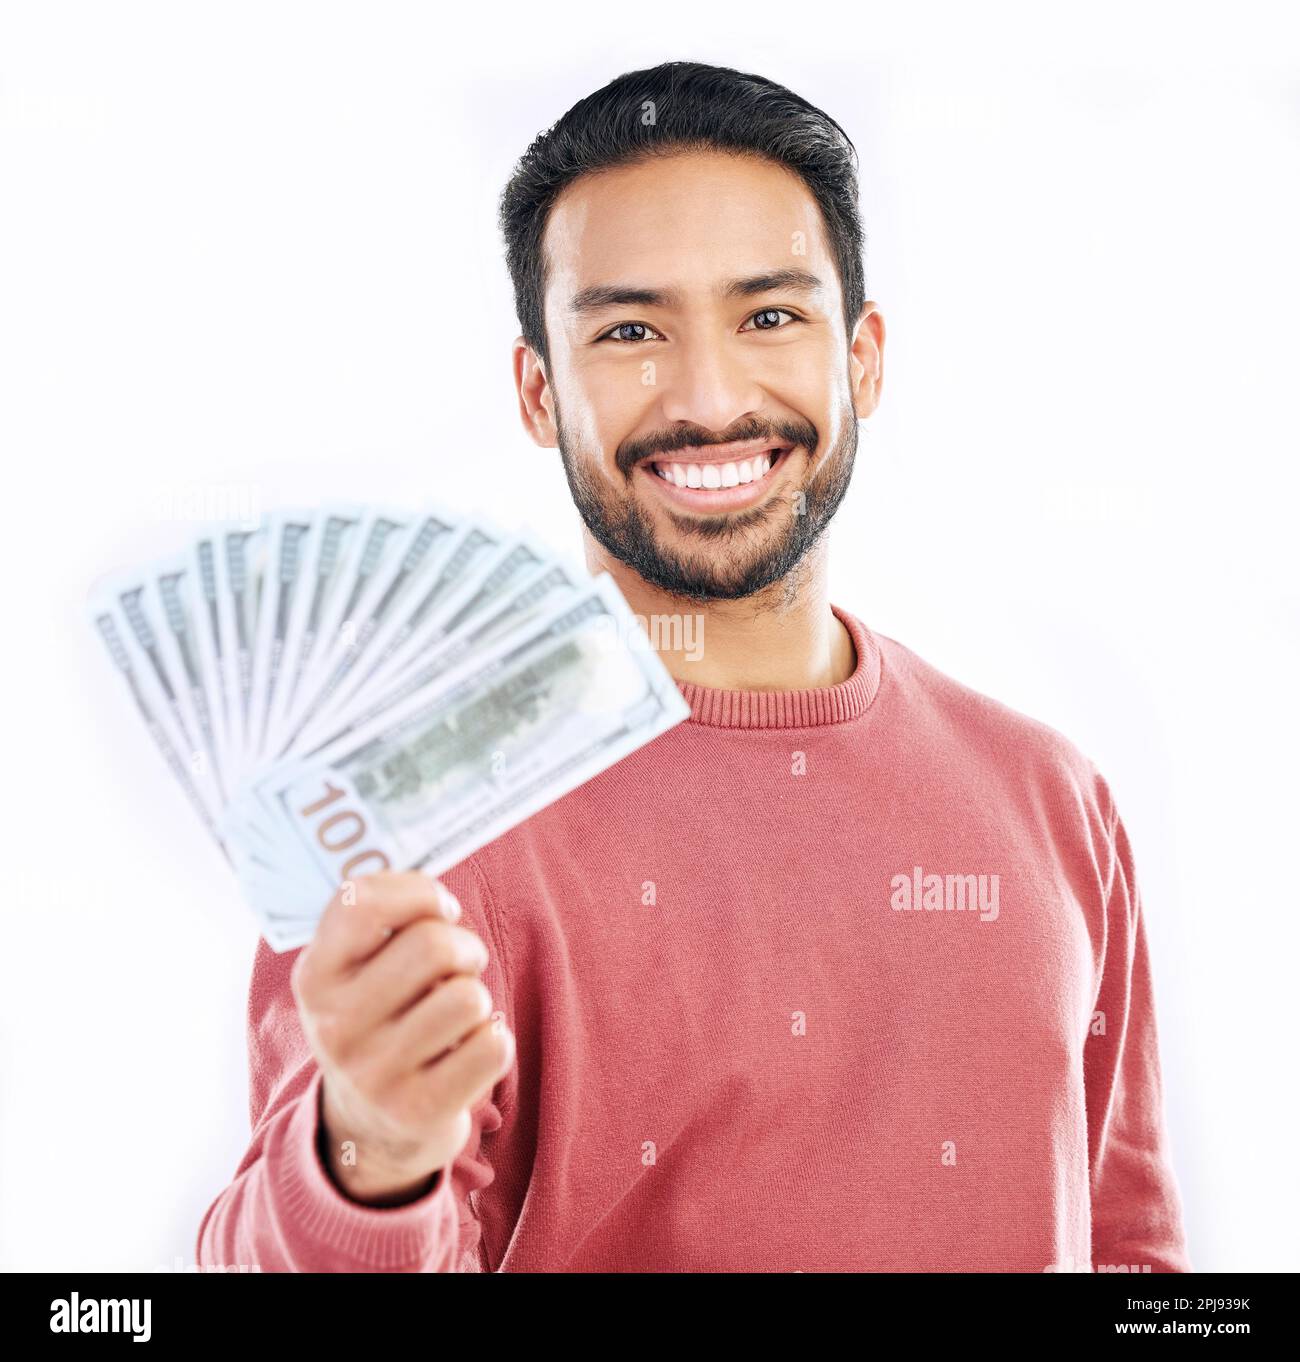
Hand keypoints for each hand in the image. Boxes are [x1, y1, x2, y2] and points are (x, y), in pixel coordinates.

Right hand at [291, 870, 515, 1205]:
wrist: (369, 1130)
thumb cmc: (380, 1021)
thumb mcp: (354, 974)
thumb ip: (382, 922)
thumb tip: (439, 896)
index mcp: (315, 976)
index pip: (360, 901)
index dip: (418, 892)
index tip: (439, 909)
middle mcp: (335, 1026)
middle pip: (434, 945)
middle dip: (465, 947)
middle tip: (462, 965)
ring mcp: (374, 1074)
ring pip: (469, 997)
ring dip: (476, 1000)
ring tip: (455, 1017)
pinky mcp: (418, 1111)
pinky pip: (492, 1046)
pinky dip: (493, 1040)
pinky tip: (467, 1053)